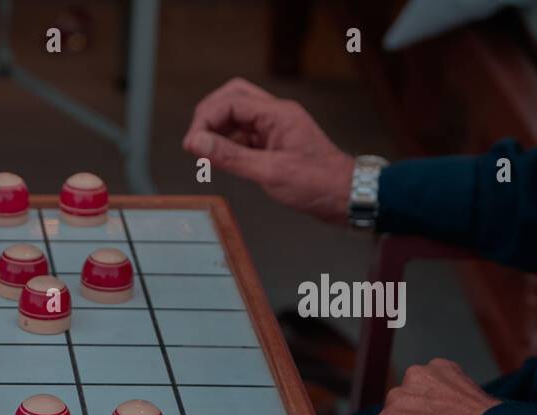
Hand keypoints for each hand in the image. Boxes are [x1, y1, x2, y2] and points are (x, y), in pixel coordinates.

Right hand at [182, 78, 353, 223]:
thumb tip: (196, 143)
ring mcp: (275, 127)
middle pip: (233, 96)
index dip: (205, 120)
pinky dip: (227, 143)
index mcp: (278, 114)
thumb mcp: (269, 172)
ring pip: (237, 114)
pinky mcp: (273, 142)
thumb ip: (230, 157)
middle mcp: (276, 114)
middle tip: (195, 140)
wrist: (345, 196)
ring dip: (216, 129)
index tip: (191, 145)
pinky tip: (220, 159)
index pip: (231, 102)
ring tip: (204, 152)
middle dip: (209, 115)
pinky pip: (243, 134)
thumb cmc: (316, 184)